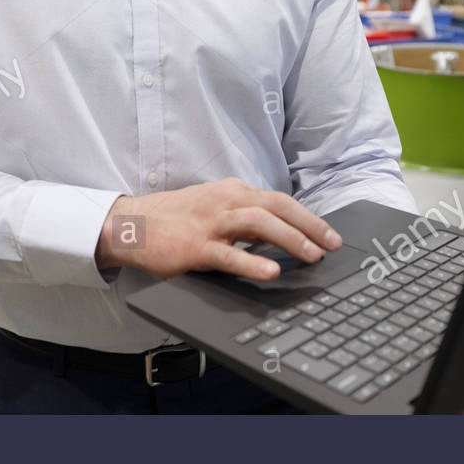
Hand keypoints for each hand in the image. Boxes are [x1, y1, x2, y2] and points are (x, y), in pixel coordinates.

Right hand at [94, 177, 341, 279]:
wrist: (132, 224)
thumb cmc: (175, 219)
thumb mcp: (214, 207)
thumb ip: (244, 216)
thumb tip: (282, 234)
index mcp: (232, 192)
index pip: (279, 200)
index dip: (308, 217)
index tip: (330, 235)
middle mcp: (225, 201)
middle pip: (276, 206)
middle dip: (309, 225)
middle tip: (332, 245)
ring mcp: (210, 223)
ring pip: (258, 222)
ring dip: (290, 238)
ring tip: (312, 256)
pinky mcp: (195, 246)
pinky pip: (228, 253)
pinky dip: (251, 261)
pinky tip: (270, 271)